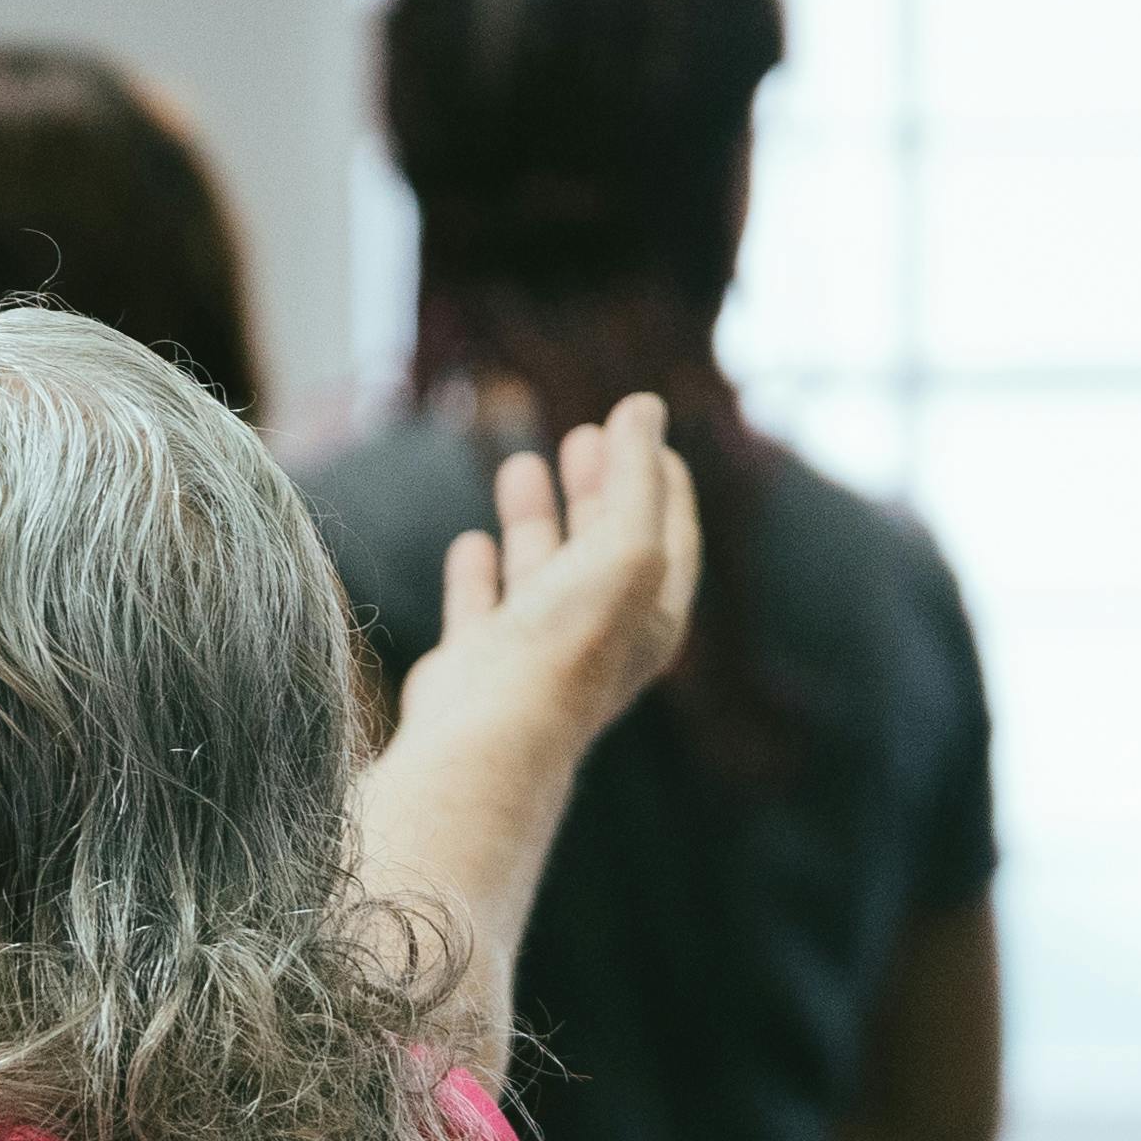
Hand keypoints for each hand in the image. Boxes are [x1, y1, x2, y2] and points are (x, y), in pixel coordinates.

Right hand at [397, 391, 700, 775]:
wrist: (489, 734)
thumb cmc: (568, 642)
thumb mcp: (625, 544)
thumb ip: (634, 474)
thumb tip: (645, 405)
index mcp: (651, 614)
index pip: (669, 533)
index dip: (661, 479)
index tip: (645, 430)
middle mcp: (597, 634)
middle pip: (604, 547)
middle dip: (597, 488)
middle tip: (584, 434)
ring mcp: (534, 651)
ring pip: (539, 570)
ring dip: (534, 517)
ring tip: (523, 464)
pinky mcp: (476, 665)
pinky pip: (479, 608)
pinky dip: (477, 573)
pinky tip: (471, 542)